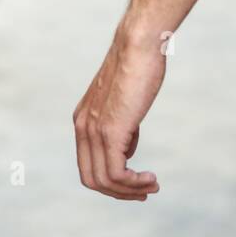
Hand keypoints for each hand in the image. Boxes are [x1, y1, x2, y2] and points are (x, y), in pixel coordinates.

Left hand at [73, 26, 166, 200]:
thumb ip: (123, 126)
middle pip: (91, 178)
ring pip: (103, 180)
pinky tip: (150, 179)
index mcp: (83, 120)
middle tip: (144, 193)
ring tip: (152, 187)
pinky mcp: (110, 131)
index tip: (136, 182)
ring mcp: (94, 130)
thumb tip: (127, 150)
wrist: (139, 43)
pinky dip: (133, 183)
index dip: (110, 180)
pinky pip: (115, 173)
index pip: (88, 164)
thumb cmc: (139, 65)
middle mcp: (83, 127)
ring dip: (129, 191)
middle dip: (118, 192)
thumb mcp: (126, 101)